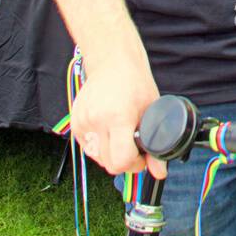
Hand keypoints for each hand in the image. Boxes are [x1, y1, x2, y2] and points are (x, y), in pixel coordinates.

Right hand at [69, 47, 166, 178]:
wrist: (112, 62)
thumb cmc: (135, 83)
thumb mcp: (152, 110)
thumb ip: (157, 144)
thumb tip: (160, 173)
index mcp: (117, 117)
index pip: (121, 161)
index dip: (135, 164)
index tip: (142, 155)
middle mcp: (95, 121)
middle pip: (109, 164)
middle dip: (124, 161)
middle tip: (134, 146)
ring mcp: (82, 122)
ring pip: (97, 158)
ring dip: (111, 154)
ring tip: (121, 135)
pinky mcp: (75, 123)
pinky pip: (88, 148)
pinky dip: (100, 145)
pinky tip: (109, 130)